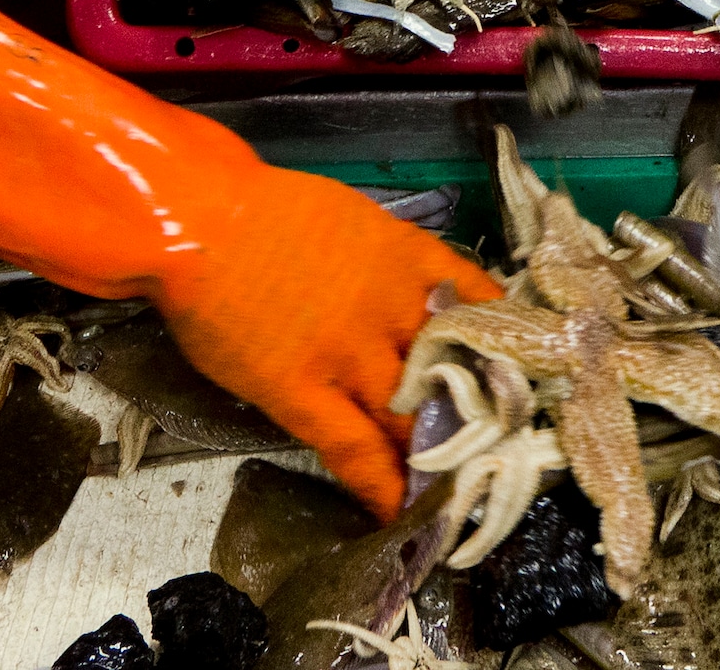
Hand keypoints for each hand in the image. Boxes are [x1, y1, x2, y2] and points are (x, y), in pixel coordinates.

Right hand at [0, 0, 499, 520]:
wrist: (198, 218)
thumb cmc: (261, 210)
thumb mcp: (351, 219)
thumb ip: (392, 261)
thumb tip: (421, 296)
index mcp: (408, 257)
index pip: (482, 309)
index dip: (504, 347)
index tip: (521, 374)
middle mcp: (392, 307)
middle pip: (459, 370)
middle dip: (485, 410)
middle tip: (503, 446)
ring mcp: (349, 352)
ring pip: (414, 416)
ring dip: (439, 455)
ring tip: (460, 489)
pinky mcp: (302, 390)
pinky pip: (353, 449)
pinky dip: (381, 484)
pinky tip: (400, 509)